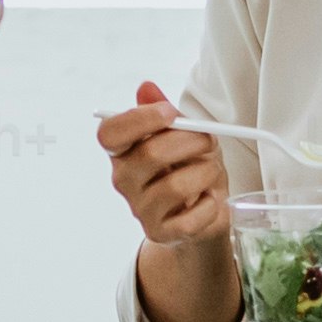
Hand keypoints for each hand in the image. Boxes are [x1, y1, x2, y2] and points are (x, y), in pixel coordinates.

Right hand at [94, 81, 231, 249]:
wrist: (202, 213)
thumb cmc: (189, 167)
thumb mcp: (182, 134)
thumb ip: (164, 112)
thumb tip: (147, 87)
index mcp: (122, 151)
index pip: (109, 133)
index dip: (139, 119)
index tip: (170, 112)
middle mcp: (124, 180)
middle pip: (150, 154)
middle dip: (190, 141)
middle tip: (209, 140)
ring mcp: (140, 210)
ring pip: (176, 186)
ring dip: (206, 173)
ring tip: (211, 171)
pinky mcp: (161, 233)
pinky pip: (191, 218)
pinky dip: (210, 205)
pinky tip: (209, 200)